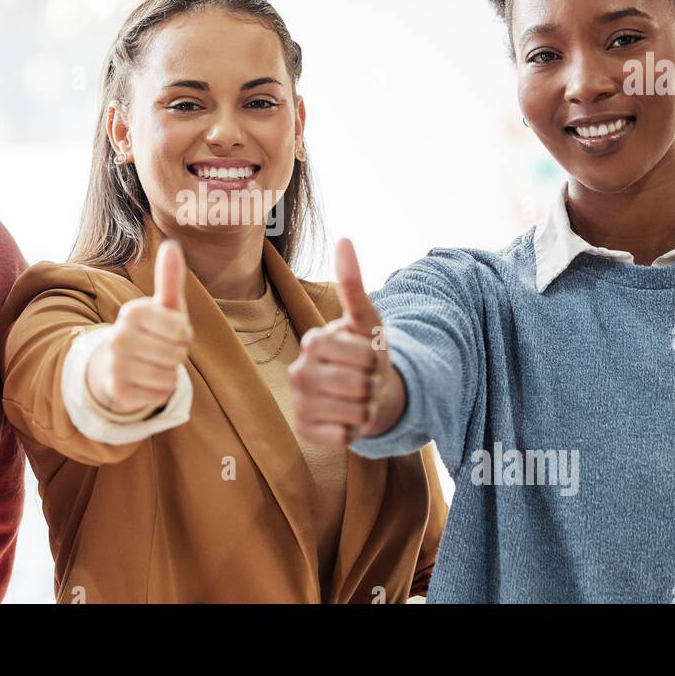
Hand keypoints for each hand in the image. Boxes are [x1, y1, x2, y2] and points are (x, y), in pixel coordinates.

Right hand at [86, 239, 193, 415]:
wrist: (116, 367)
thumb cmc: (151, 333)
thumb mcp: (162, 307)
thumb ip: (169, 278)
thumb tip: (171, 244)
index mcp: (132, 312)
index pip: (182, 330)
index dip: (183, 335)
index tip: (170, 333)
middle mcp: (118, 336)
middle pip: (177, 354)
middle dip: (176, 355)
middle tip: (160, 351)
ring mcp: (115, 365)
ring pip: (169, 376)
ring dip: (168, 373)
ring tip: (153, 365)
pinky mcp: (117, 391)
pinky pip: (160, 394)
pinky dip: (160, 391)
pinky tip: (145, 382)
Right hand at [290, 238, 404, 446]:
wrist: (364, 392)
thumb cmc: (365, 353)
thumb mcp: (367, 320)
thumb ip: (353, 283)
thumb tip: (343, 238)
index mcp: (314, 341)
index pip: (360, 355)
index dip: (376, 360)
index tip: (370, 358)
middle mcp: (298, 371)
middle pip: (359, 386)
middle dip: (374, 385)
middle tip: (367, 382)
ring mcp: (299, 401)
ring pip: (353, 412)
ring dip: (367, 409)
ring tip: (360, 400)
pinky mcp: (303, 429)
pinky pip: (342, 437)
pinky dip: (354, 431)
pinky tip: (347, 420)